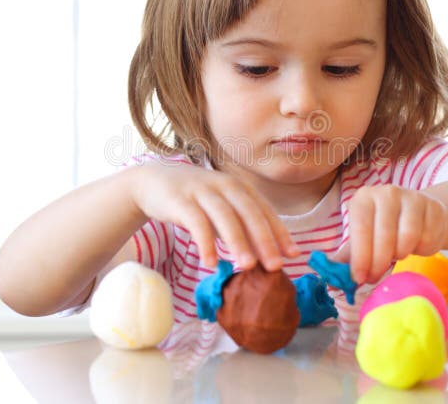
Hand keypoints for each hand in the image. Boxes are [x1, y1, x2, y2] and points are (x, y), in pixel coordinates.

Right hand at [129, 162, 298, 270]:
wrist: (153, 181)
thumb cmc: (195, 200)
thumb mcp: (222, 209)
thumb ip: (241, 227)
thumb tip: (265, 257)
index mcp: (239, 187)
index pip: (264, 210)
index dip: (280, 233)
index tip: (293, 255)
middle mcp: (224, 185)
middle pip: (249, 213)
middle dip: (264, 240)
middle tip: (276, 266)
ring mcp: (202, 191)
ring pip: (225, 217)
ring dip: (238, 242)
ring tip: (247, 267)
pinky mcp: (180, 200)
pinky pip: (195, 222)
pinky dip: (205, 242)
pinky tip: (210, 262)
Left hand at [337, 185, 447, 283]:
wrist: (418, 214)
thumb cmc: (383, 229)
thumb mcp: (363, 238)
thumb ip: (347, 258)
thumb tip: (331, 280)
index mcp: (364, 198)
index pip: (361, 228)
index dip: (360, 257)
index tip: (359, 278)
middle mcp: (387, 193)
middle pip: (384, 235)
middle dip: (378, 262)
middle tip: (375, 277)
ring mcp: (413, 197)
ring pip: (408, 237)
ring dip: (401, 254)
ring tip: (396, 255)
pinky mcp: (435, 207)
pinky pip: (428, 238)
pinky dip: (421, 250)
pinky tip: (415, 247)